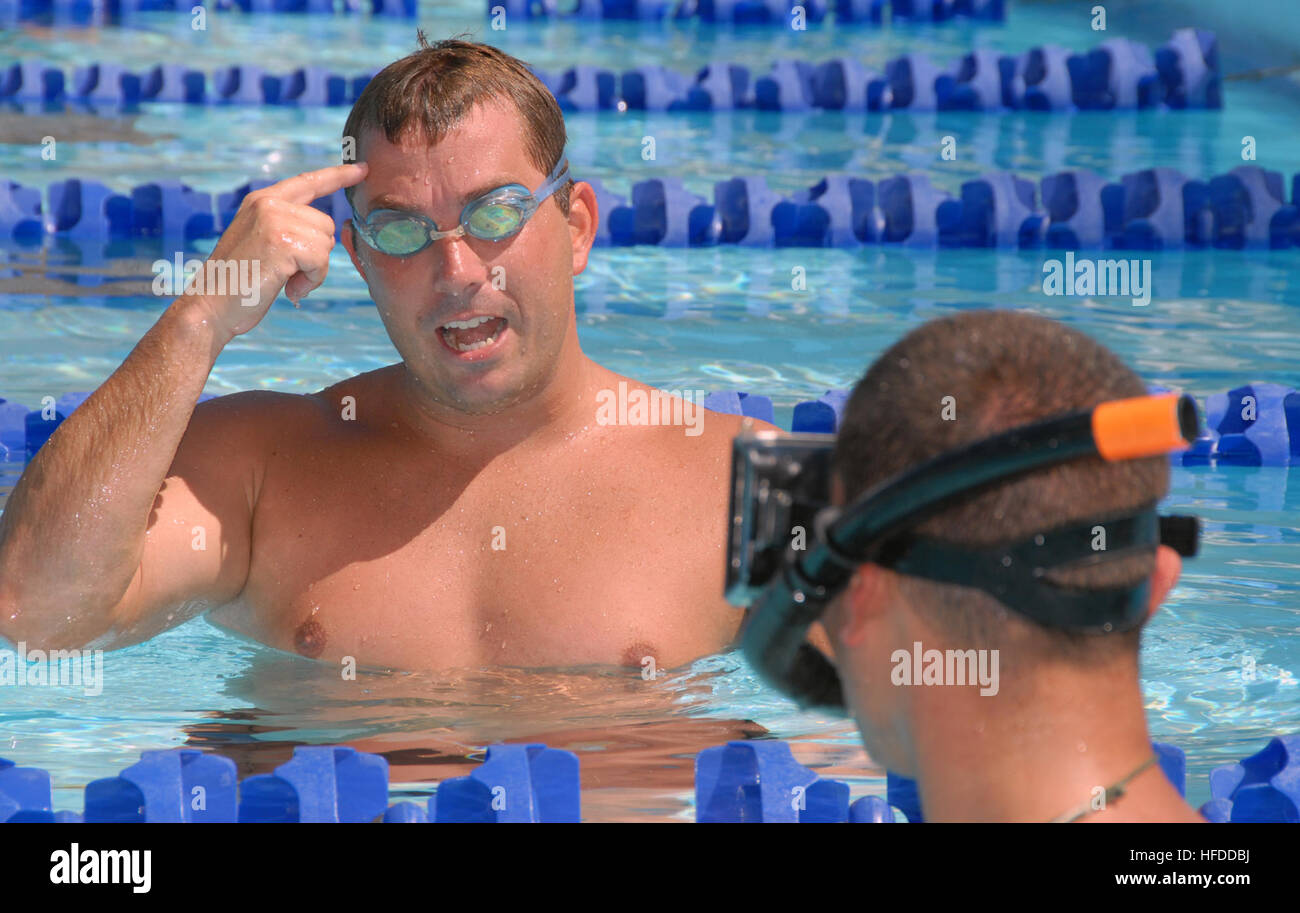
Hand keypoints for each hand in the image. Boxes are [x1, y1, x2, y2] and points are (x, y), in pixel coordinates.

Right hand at [184, 162, 367, 340]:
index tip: (362, 168)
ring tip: (283, 279)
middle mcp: (268, 203)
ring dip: (313, 270)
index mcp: (262, 201)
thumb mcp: (261, 243)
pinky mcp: (282, 242)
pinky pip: (321, 262)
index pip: (307, 182)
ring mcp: (274, 219)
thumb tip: (325, 235)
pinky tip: (287, 288)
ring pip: (326, 244)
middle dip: (316, 255)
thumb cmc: (237, 283)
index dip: (337, 175)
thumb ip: (288, 228)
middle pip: (326, 225)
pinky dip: (311, 280)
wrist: (210, 306)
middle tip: (285, 273)